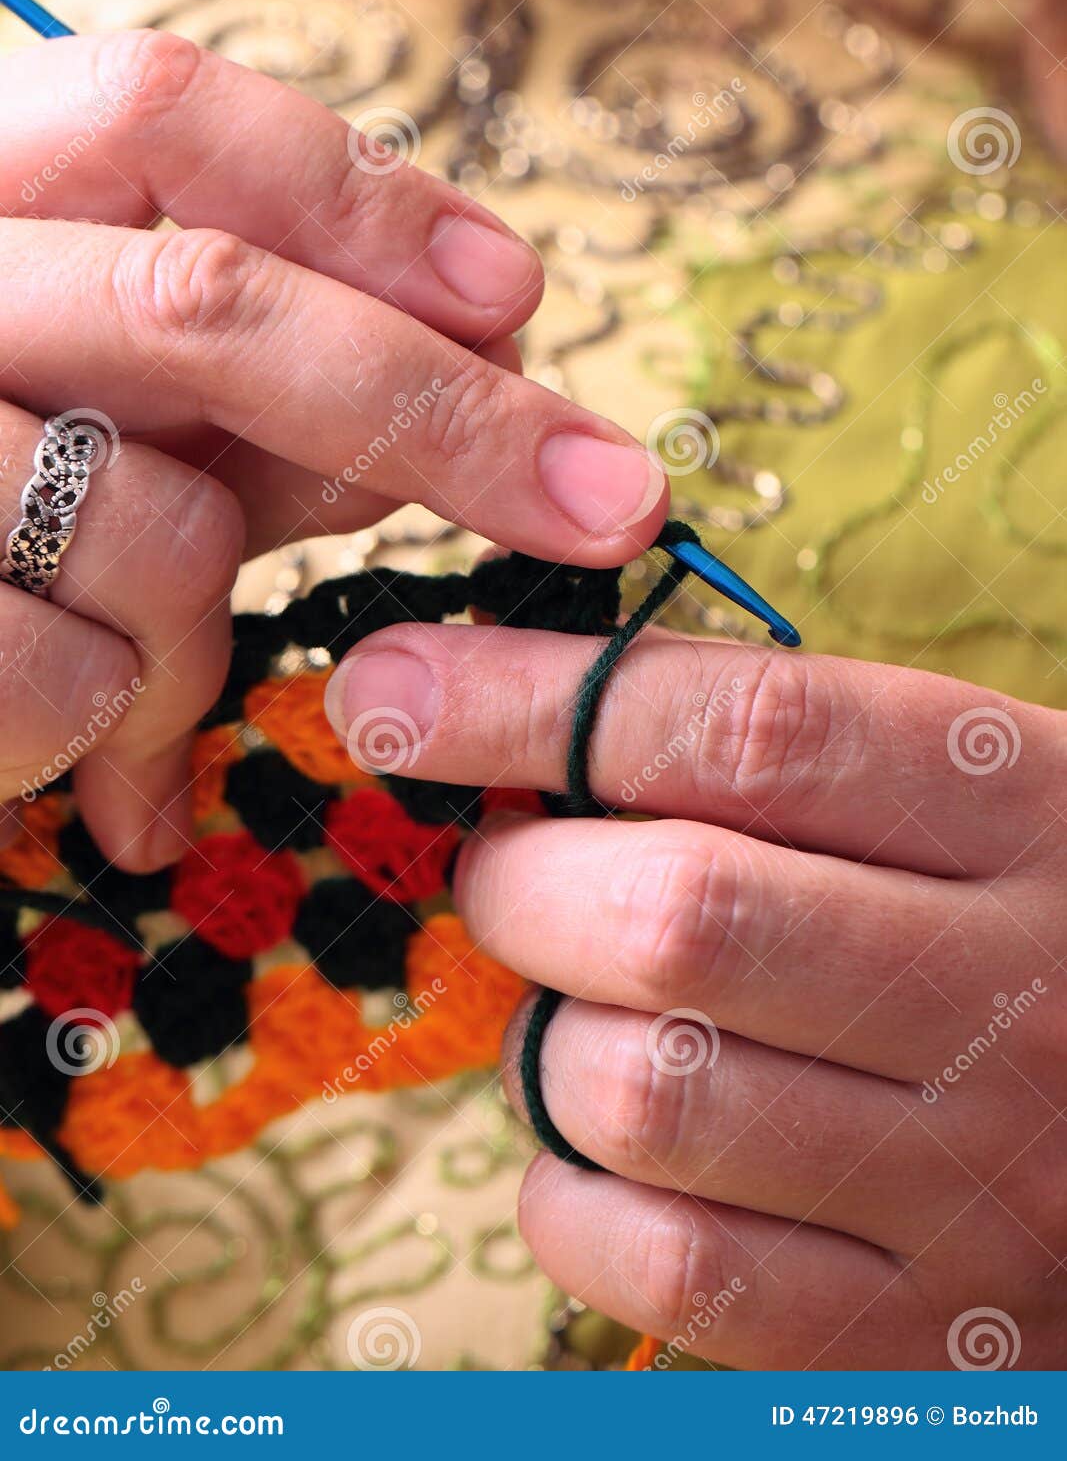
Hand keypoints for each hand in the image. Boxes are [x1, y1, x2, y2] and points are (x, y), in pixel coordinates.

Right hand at [0, 30, 667, 866]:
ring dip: (210, 636)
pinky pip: (75, 676)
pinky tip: (86, 766)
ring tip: (160, 692)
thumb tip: (476, 363)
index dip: (355, 192)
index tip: (517, 290)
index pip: (156, 109)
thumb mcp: (98, 410)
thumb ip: (254, 381)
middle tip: (615, 499)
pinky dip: (121, 735)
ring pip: (158, 526)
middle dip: (441, 413)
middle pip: (207, 302)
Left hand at [325, 618, 1066, 1368]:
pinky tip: (604, 1149)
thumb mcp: (954, 786)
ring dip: (541, 1041)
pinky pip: (665, 1267)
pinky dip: (572, 1194)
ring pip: (640, 1095)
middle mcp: (1009, 992)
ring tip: (577, 1013)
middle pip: (674, 915)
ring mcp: (970, 1180)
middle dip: (523, 883)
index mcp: (1019, 809)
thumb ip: (765, 739)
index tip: (396, 693)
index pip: (745, 728)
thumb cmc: (1020, 919)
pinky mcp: (912, 1332)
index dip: (534, 699)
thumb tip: (497, 699)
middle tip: (513, 873)